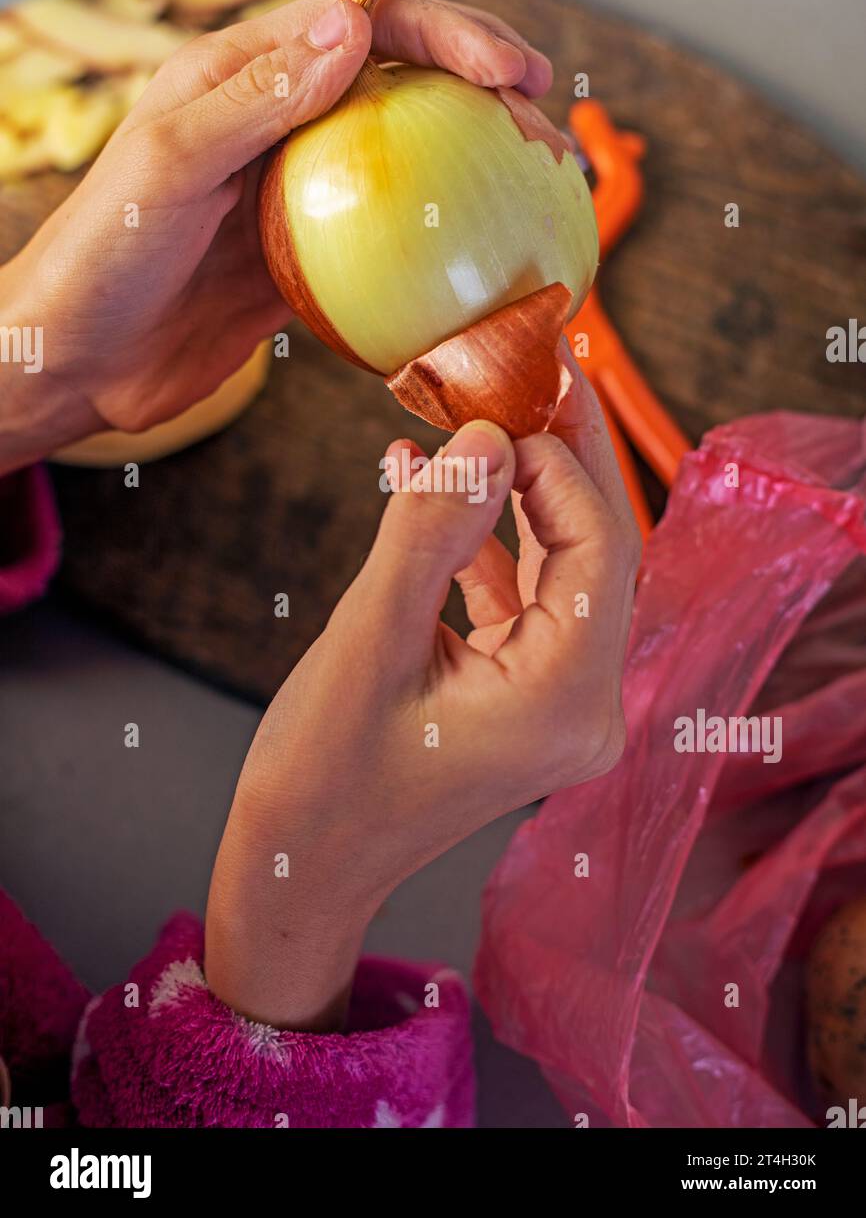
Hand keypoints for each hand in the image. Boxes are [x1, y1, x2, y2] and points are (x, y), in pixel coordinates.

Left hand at [0, 0, 552, 473]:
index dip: (447, 35)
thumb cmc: (102, 258)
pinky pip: (388, 239)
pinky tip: (483, 259)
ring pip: (406, 159)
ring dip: (474, 166)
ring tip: (540, 187)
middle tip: (548, 128)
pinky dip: (440, 242)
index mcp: (241, 75)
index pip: (363, 26)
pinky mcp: (306, 260)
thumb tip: (356, 29)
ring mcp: (298, 193)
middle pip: (400, 84)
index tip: (512, 77)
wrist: (76, 363)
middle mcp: (278, 123)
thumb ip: (257, 98)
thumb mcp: (169, 167)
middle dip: (483, 92)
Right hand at [205, 354, 640, 1029]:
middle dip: (559, 459)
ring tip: (470, 414)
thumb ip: (431, 532)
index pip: (600, 551)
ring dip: (514, 492)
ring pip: (558, 566)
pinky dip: (480, 542)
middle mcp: (583, 705)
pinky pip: (519, 597)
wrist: (301, 867)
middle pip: (595, 551)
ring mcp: (556, 702)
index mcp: (563, 701)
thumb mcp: (369, 642)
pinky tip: (426, 482)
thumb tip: (487, 434)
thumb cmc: (322, 777)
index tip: (496, 409)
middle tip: (531, 371)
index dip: (559, 467)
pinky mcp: (523, 694)